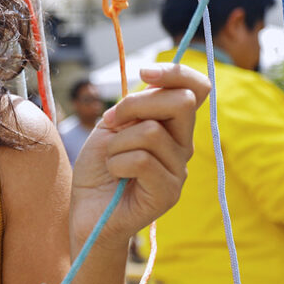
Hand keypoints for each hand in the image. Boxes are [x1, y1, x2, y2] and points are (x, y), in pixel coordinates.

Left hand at [70, 63, 209, 249]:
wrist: (86, 212)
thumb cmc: (99, 168)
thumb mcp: (113, 125)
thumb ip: (137, 105)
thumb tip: (153, 81)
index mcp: (173, 126)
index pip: (197, 89)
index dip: (176, 72)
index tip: (145, 71)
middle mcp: (183, 146)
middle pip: (181, 102)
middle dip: (136, 104)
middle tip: (111, 122)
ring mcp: (179, 170)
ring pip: (152, 132)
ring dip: (118, 142)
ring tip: (112, 160)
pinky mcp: (168, 193)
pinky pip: (141, 160)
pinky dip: (117, 162)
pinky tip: (115, 175)